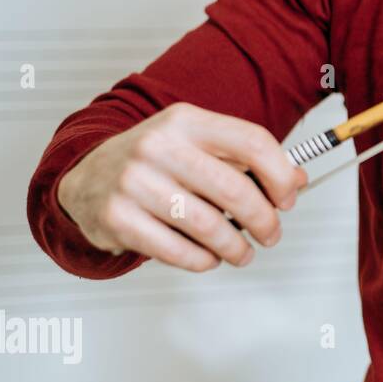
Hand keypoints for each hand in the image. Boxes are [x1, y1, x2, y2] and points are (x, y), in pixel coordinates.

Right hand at [56, 103, 307, 270]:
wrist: (85, 177)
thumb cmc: (154, 163)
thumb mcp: (198, 145)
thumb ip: (245, 159)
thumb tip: (296, 179)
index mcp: (186, 121)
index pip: (253, 142)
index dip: (280, 176)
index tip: (287, 198)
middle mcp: (158, 146)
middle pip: (235, 189)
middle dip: (264, 221)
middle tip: (271, 234)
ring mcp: (134, 182)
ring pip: (209, 226)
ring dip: (236, 248)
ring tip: (241, 252)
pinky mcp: (118, 218)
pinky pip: (177, 251)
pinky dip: (203, 260)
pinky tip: (209, 257)